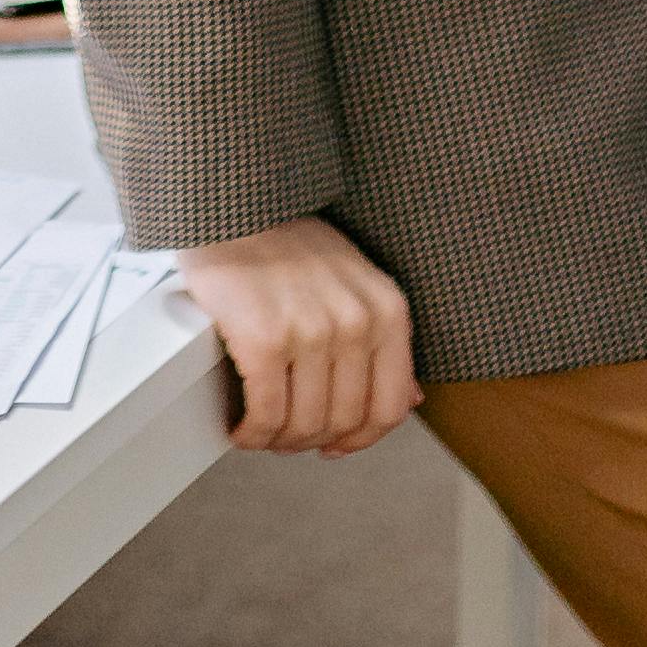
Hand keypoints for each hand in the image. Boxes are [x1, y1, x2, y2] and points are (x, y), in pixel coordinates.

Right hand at [175, 214, 419, 454]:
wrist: (234, 201)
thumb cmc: (288, 240)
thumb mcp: (355, 282)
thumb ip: (384, 341)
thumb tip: (412, 402)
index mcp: (387, 311)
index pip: (390, 408)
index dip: (359, 440)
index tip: (334, 445)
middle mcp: (357, 323)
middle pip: (342, 422)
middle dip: (309, 440)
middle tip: (283, 436)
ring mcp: (312, 332)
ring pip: (303, 424)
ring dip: (276, 441)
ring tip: (258, 431)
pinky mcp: (265, 340)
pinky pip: (266, 412)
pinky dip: (251, 432)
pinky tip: (239, 427)